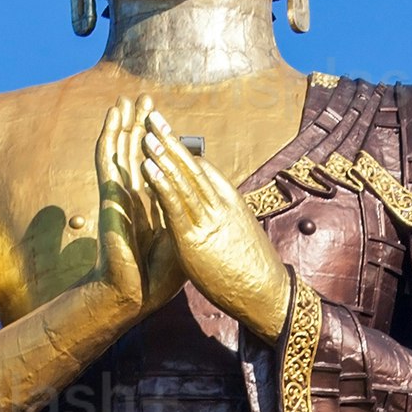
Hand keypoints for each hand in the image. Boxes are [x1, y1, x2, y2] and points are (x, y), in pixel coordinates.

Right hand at [91, 96, 181, 318]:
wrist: (138, 292)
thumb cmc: (160, 273)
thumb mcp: (184, 237)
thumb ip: (189, 214)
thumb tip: (209, 200)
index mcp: (152, 206)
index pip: (155, 166)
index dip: (159, 144)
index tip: (164, 123)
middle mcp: (135, 196)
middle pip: (136, 152)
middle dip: (141, 126)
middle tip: (145, 98)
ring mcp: (120, 195)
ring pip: (120, 151)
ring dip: (123, 125)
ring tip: (125, 99)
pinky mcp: (110, 198)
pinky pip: (107, 161)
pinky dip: (109, 138)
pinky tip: (110, 119)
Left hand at [138, 107, 291, 338]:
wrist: (267, 294)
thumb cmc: (254, 272)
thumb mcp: (240, 237)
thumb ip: (227, 222)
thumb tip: (221, 218)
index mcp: (229, 204)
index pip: (204, 171)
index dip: (183, 153)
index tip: (167, 135)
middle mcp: (219, 205)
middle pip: (191, 166)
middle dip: (170, 141)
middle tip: (152, 117)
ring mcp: (207, 221)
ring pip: (181, 181)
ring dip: (161, 156)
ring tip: (144, 134)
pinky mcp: (194, 239)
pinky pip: (175, 206)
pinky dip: (160, 185)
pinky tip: (148, 168)